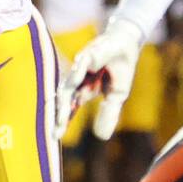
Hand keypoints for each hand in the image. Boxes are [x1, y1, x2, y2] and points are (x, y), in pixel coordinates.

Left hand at [65, 16, 144, 140]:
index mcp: (83, 90)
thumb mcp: (118, 95)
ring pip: (70, 83)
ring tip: (62, 116)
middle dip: (60, 115)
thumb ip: (109, 113)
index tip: (55, 137)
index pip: (70, 108)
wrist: (126, 44)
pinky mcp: (89, 52)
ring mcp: (81, 66)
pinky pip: (83, 62)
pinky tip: (78, 78)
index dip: (63, 122)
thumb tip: (101, 137)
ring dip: (66, 98)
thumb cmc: (119, 69)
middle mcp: (77, 79)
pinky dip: (80, 69)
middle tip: (55, 130)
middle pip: (65, 98)